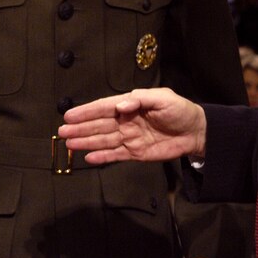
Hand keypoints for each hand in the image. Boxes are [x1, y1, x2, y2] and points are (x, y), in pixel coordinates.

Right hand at [57, 88, 205, 164]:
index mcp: (130, 106)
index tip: (69, 116)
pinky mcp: (136, 153)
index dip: (86, 112)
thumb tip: (120, 106)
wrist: (196, 132)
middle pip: (99, 125)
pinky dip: (102, 157)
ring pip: (103, 140)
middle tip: (61, 133)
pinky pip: (115, 155)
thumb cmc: (180, 110)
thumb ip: (140, 100)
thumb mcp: (163, 99)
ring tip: (69, 145)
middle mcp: (126, 122)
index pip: (104, 108)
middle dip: (80, 129)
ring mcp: (129, 138)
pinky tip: (88, 158)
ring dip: (86, 142)